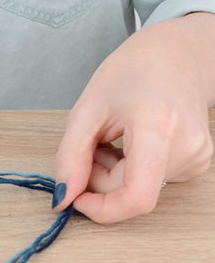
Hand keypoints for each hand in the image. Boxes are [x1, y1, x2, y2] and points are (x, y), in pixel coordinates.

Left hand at [53, 13, 214, 222]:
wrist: (176, 54)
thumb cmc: (133, 71)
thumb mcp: (86, 110)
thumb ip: (70, 157)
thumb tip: (63, 197)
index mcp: (159, 126)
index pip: (136, 197)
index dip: (101, 208)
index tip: (76, 197)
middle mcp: (187, 145)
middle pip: (129, 192)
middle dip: (98, 179)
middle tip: (92, 145)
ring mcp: (197, 156)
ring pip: (137, 189)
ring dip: (112, 173)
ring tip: (113, 138)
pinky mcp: (198, 162)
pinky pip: (151, 182)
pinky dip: (130, 170)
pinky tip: (130, 143)